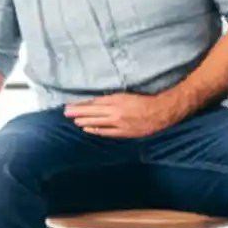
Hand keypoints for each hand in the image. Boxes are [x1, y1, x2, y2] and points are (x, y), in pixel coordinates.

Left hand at [64, 93, 183, 137]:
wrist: (160, 112)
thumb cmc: (144, 100)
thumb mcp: (126, 95)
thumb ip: (111, 99)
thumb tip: (95, 102)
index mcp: (116, 100)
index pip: (94, 103)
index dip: (81, 105)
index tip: (71, 105)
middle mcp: (115, 112)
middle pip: (92, 112)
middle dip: (78, 113)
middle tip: (66, 112)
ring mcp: (118, 123)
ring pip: (96, 122)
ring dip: (84, 121)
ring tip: (74, 120)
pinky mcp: (123, 132)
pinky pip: (106, 132)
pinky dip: (95, 130)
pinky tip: (87, 129)